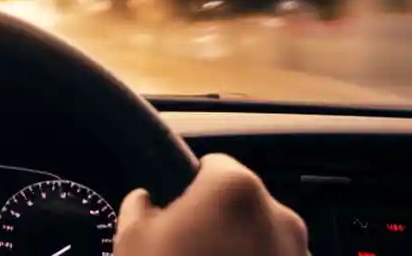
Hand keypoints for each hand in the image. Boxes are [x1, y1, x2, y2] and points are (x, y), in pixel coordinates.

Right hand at [114, 153, 307, 255]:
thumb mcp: (132, 240)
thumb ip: (140, 206)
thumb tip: (148, 201)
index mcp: (234, 189)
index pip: (211, 164)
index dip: (188, 187)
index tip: (174, 212)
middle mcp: (280, 216)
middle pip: (242, 205)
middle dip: (219, 224)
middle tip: (186, 253)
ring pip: (263, 242)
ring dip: (241, 253)